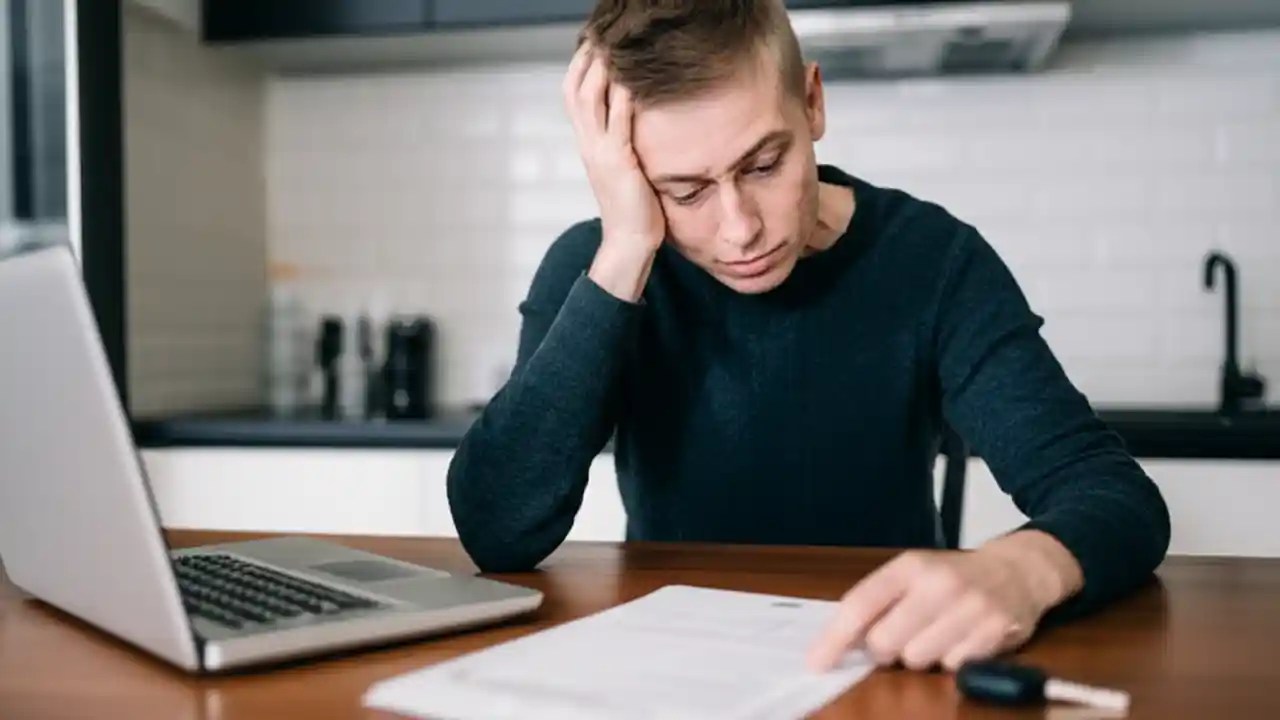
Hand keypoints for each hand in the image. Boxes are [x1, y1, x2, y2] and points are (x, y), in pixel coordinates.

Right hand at [562, 41, 665, 302]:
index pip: (574, 96)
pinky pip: (618, 120)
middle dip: (586, 58)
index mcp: (588, 145)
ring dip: (600, 68)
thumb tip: (639, 122)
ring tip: (612, 43)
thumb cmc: (634, 209)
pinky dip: (623, 94)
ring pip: (589, 98)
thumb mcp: (625, 168)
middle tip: (599, 33)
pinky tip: (632, 76)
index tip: (594, 44)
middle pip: (574, 89)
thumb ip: (625, 143)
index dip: (581, 67)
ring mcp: (599, 152)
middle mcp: (588, 144)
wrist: (629, 244)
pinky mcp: (618, 161)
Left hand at [806, 530, 1082, 672]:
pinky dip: (951, 661)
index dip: (834, 638)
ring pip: (917, 659)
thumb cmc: (953, 577)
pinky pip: (953, 668)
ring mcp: (969, 608)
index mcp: (910, 566)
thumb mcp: (913, 575)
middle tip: (902, 635)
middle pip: (886, 642)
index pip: (860, 605)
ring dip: (921, 655)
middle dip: (886, 648)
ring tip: (937, 633)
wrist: (1018, 570)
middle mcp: (939, 583)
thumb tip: (835, 643)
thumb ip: (877, 602)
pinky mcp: (994, 632)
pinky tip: (961, 640)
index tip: (816, 662)